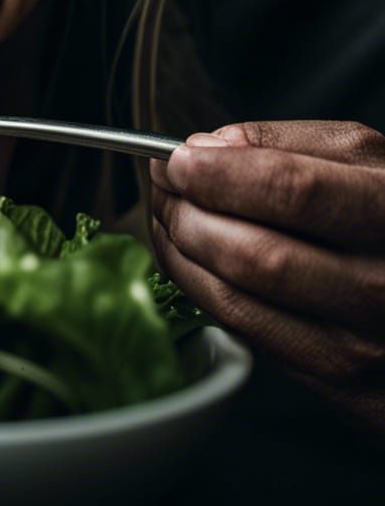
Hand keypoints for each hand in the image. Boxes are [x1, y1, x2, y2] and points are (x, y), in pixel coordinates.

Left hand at [150, 120, 384, 431]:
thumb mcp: (366, 161)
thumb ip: (287, 142)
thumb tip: (208, 147)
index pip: (288, 190)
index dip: (216, 173)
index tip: (176, 158)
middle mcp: (381, 285)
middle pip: (250, 251)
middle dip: (185, 211)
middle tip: (163, 183)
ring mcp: (359, 344)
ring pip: (234, 295)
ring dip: (179, 247)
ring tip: (167, 212)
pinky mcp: (337, 383)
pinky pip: (241, 328)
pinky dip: (195, 285)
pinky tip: (186, 254)